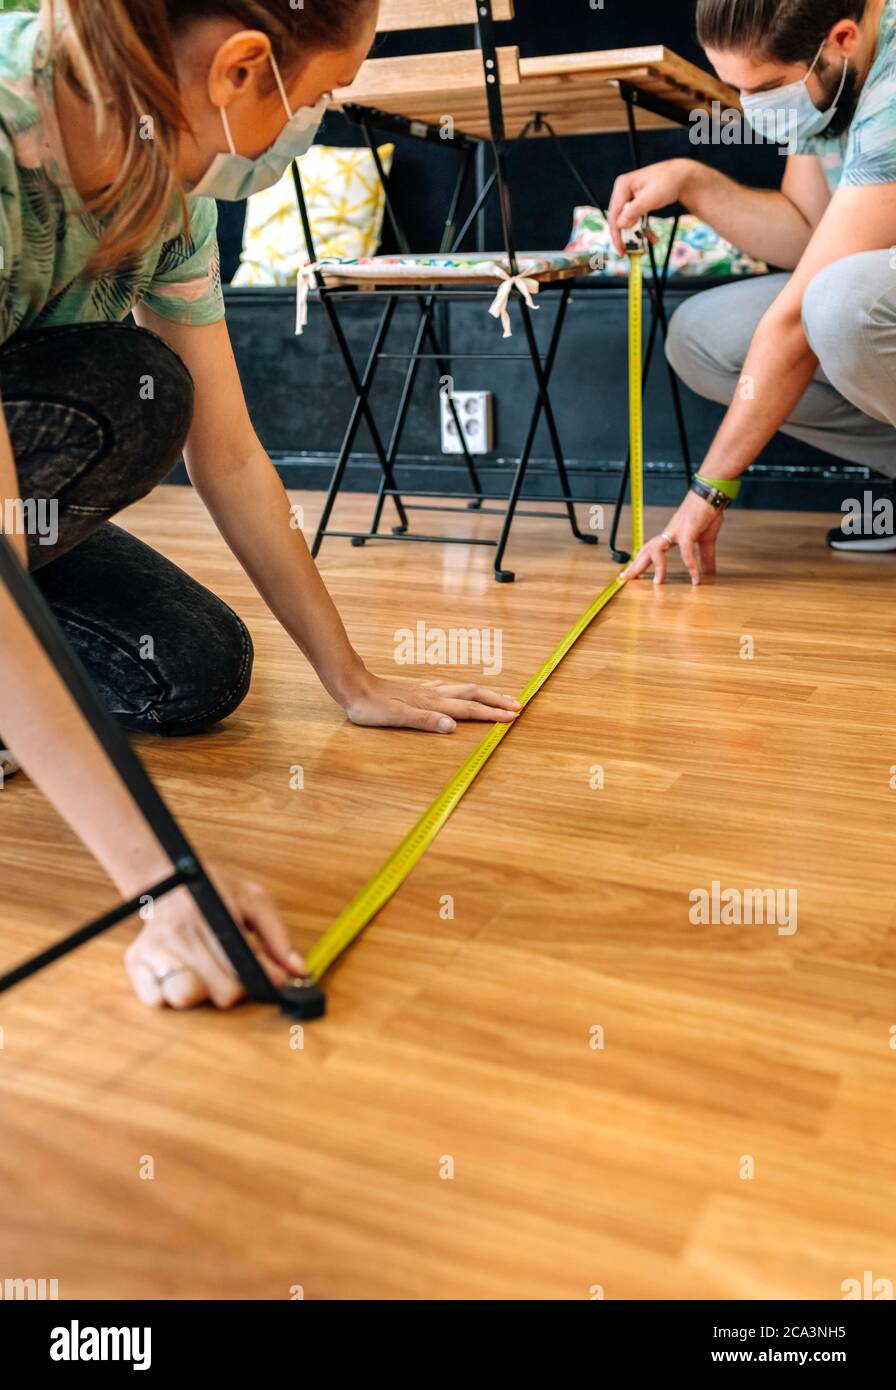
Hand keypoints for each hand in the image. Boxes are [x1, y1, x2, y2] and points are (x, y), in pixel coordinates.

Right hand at [125, 864, 304, 1009]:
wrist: (167, 877)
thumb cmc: (214, 892)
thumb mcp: (253, 900)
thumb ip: (278, 937)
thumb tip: (299, 972)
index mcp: (217, 912)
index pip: (250, 968)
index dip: (266, 979)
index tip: (269, 977)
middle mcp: (184, 930)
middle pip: (224, 992)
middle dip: (236, 988)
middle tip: (231, 971)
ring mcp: (157, 946)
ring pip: (188, 998)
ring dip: (201, 994)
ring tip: (205, 976)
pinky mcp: (136, 960)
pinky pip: (156, 1000)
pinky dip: (168, 996)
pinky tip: (179, 976)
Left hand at [341, 672, 520, 733]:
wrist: (353, 686)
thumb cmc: (371, 706)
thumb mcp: (395, 717)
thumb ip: (425, 721)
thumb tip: (452, 726)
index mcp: (432, 703)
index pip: (469, 709)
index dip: (492, 714)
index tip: (513, 717)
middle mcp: (434, 694)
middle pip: (473, 695)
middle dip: (497, 701)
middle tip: (518, 706)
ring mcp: (427, 689)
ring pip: (464, 690)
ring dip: (485, 694)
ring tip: (500, 698)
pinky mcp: (419, 689)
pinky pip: (450, 688)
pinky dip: (465, 691)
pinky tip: (462, 691)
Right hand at [608, 159, 693, 254]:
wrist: (682, 176)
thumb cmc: (667, 182)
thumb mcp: (651, 197)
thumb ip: (634, 211)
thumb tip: (619, 225)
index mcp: (622, 186)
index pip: (614, 213)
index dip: (616, 233)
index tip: (621, 249)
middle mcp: (623, 191)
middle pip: (619, 219)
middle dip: (626, 236)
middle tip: (629, 252)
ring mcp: (629, 197)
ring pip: (627, 221)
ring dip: (636, 234)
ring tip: (643, 247)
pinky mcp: (637, 203)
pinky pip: (636, 220)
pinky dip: (643, 229)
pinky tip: (652, 238)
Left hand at [620, 490, 724, 585]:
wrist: (712, 494)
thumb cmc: (707, 513)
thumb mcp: (706, 540)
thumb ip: (705, 558)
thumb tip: (708, 573)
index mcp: (671, 536)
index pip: (651, 550)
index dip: (640, 561)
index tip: (631, 573)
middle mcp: (669, 533)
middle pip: (647, 550)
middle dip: (636, 565)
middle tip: (626, 577)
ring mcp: (676, 531)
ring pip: (657, 549)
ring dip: (657, 567)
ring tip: (658, 582)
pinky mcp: (688, 530)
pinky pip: (685, 551)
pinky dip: (690, 565)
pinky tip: (695, 577)